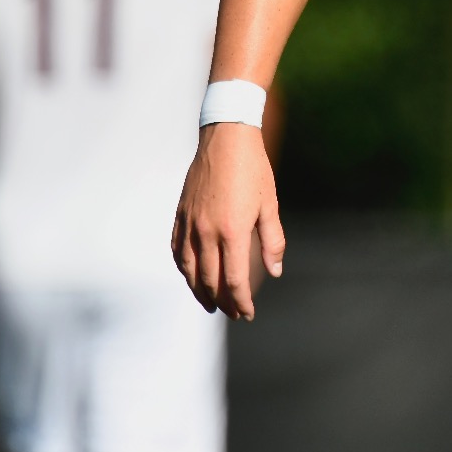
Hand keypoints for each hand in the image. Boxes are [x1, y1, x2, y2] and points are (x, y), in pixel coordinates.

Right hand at [173, 122, 285, 319]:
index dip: (242, 302)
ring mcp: (190, 224)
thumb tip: (274, 271)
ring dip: (200, 292)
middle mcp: (207, 233)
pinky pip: (176, 251)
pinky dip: (183, 269)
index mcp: (233, 232)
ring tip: (211, 304)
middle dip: (223, 302)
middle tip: (233, 313)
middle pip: (211, 281)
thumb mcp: (269, 205)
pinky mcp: (180, 215)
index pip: (234, 281)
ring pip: (189, 270)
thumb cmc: (253, 169)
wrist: (226, 138)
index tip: (248, 313)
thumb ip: (272, 241)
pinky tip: (190, 276)